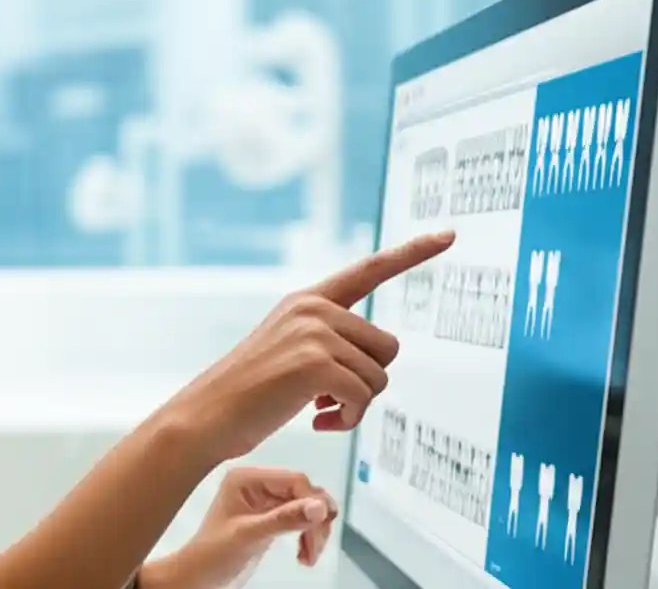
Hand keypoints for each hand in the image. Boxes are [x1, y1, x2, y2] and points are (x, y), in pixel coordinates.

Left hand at [138, 467, 337, 588]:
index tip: (320, 526)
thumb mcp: (249, 535)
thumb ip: (284, 519)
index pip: (294, 480)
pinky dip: (308, 536)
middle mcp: (257, 484)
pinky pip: (300, 520)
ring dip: (314, 531)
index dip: (312, 502)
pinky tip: (304, 554)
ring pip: (306, 507)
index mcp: (247, 478)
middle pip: (304, 493)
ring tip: (309, 556)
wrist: (199, 577)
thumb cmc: (213, 554)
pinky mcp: (270, 518)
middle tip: (314, 548)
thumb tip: (319, 507)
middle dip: (314, 520)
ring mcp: (265, 501)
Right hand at [164, 230, 454, 463]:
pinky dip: (349, 418)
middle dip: (368, 380)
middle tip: (330, 398)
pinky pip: (364, 397)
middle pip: (387, 346)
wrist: (209, 414)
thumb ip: (329, 340)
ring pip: (379, 376)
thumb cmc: (250, 392)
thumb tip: (375, 363)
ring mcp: (315, 333)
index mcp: (308, 300)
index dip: (413, 252)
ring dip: (357, 404)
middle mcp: (314, 309)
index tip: (449, 234)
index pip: (370, 269)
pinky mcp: (315, 364)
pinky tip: (319, 422)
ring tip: (320, 411)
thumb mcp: (289, 349)